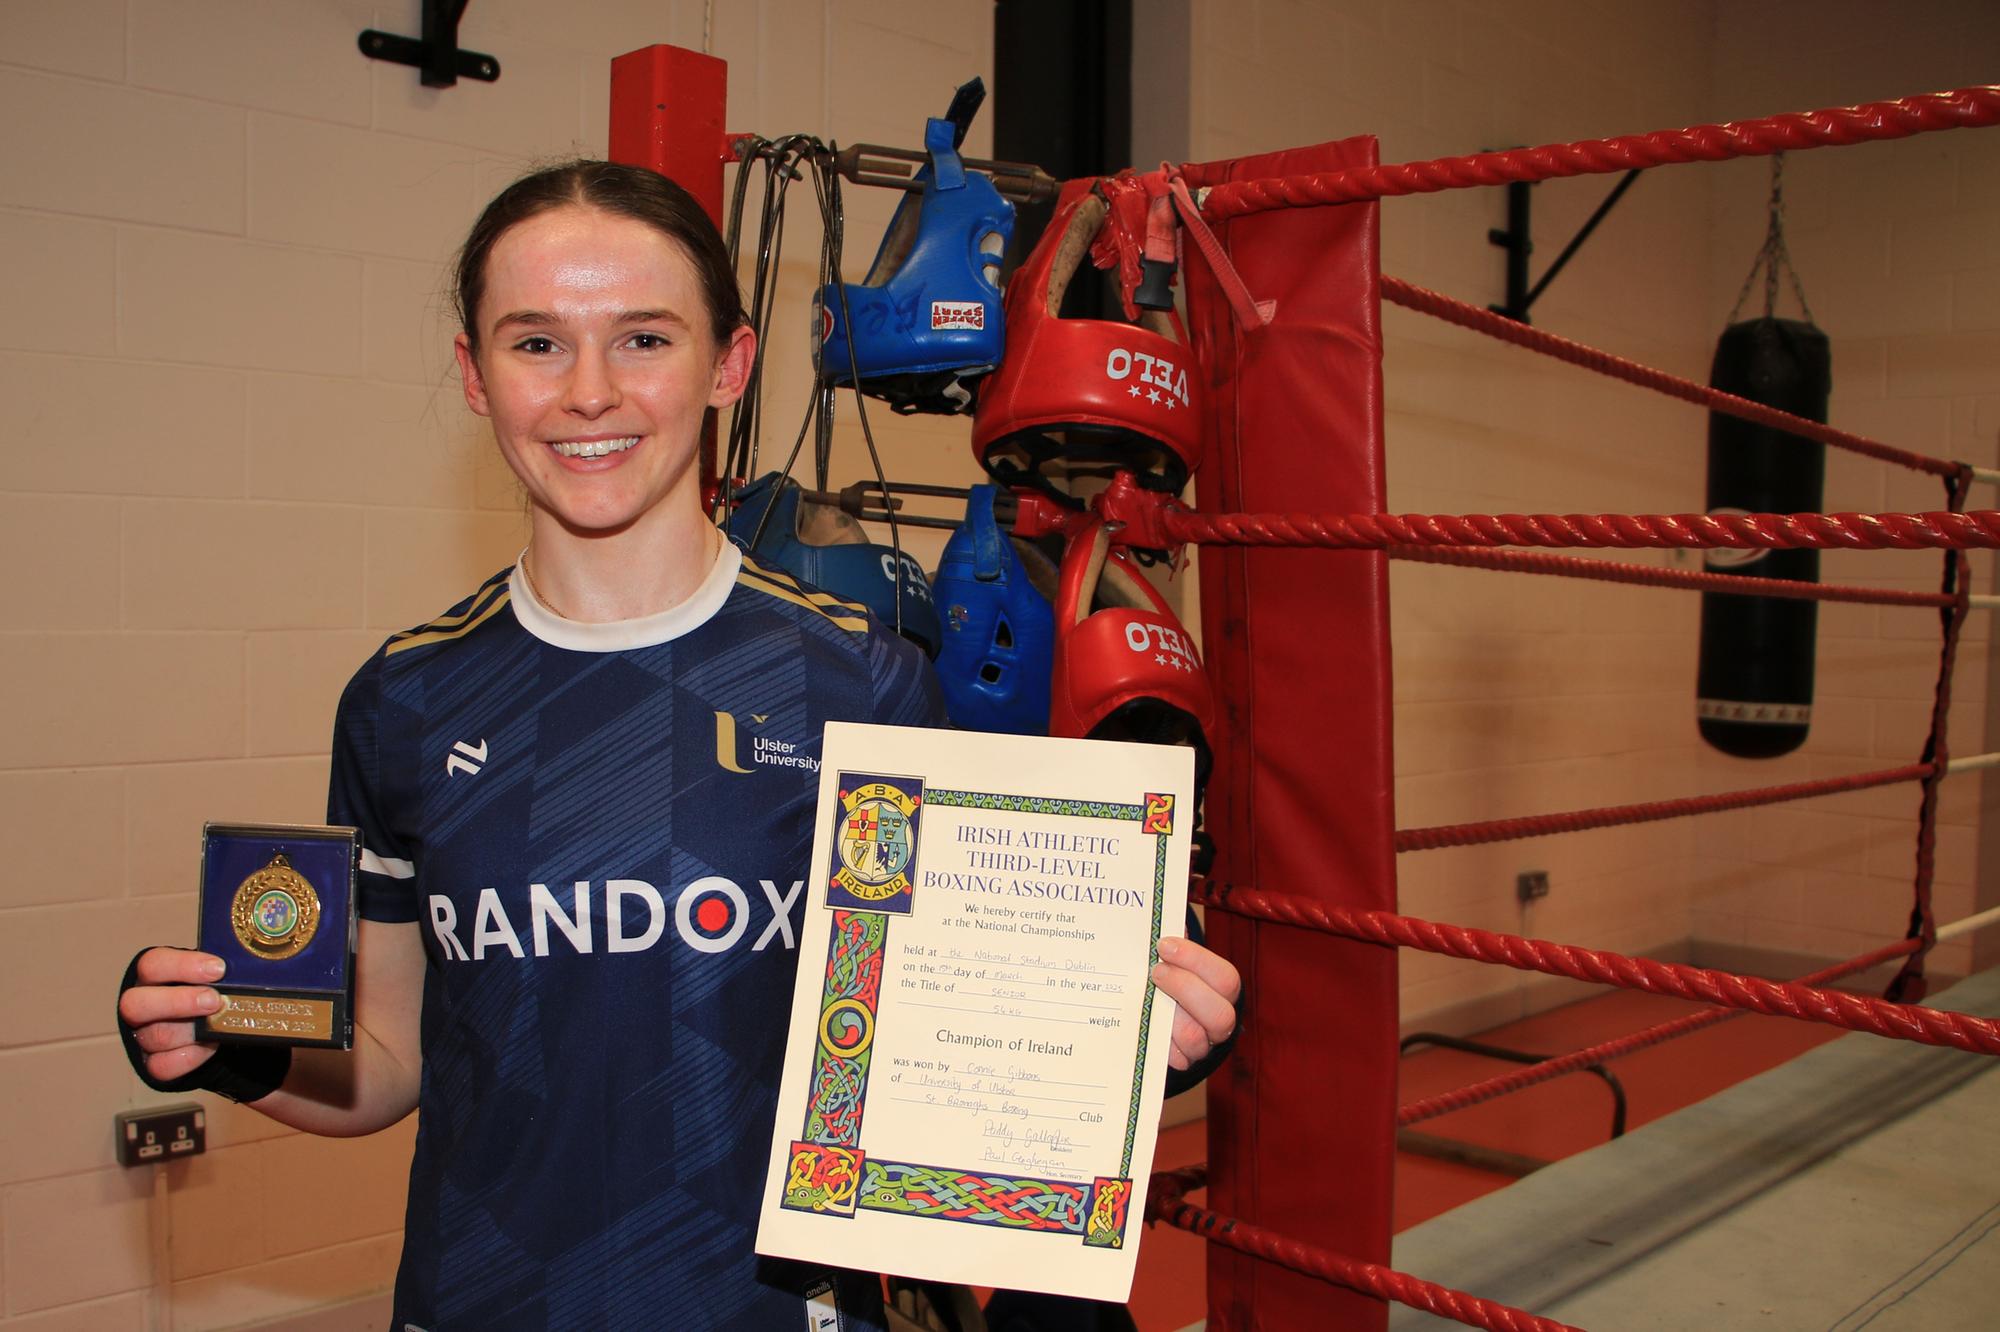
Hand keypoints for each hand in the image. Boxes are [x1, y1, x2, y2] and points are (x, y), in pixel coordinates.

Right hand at [117, 947, 225, 1082]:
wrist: (213, 1027)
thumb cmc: (212, 991)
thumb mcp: (215, 975)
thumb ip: (224, 971)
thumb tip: (251, 969)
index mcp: (153, 975)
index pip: (152, 964)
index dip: (182, 966)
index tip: (218, 969)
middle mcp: (140, 1005)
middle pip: (135, 1004)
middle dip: (179, 1002)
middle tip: (214, 1001)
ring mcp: (142, 1036)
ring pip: (155, 1036)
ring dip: (192, 1031)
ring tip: (219, 1025)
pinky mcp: (152, 1063)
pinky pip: (162, 1066)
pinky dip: (190, 1057)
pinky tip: (210, 1047)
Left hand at [1151, 935, 1240, 1070]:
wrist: (1161, 1014)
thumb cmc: (1170, 975)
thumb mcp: (1175, 957)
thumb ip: (1173, 940)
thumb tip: (1158, 917)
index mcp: (1224, 990)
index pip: (1224, 977)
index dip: (1195, 960)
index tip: (1164, 944)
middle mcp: (1220, 1021)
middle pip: (1218, 1014)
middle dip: (1184, 990)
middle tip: (1155, 971)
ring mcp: (1203, 1046)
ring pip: (1195, 1041)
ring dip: (1167, 1019)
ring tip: (1146, 998)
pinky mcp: (1183, 1062)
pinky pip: (1174, 1061)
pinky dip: (1158, 1045)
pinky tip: (1144, 1026)